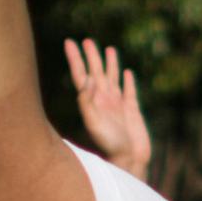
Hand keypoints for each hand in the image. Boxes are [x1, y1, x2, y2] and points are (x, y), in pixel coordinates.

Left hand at [64, 38, 154, 181]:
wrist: (129, 160)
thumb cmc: (109, 144)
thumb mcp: (94, 122)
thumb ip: (87, 101)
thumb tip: (88, 79)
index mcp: (92, 101)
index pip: (81, 75)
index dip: (75, 59)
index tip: (69, 42)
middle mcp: (103, 100)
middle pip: (96, 73)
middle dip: (92, 57)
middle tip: (87, 40)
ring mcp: (118, 105)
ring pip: (113, 79)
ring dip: (110, 64)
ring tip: (109, 49)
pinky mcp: (132, 111)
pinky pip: (130, 92)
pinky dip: (129, 81)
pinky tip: (127, 73)